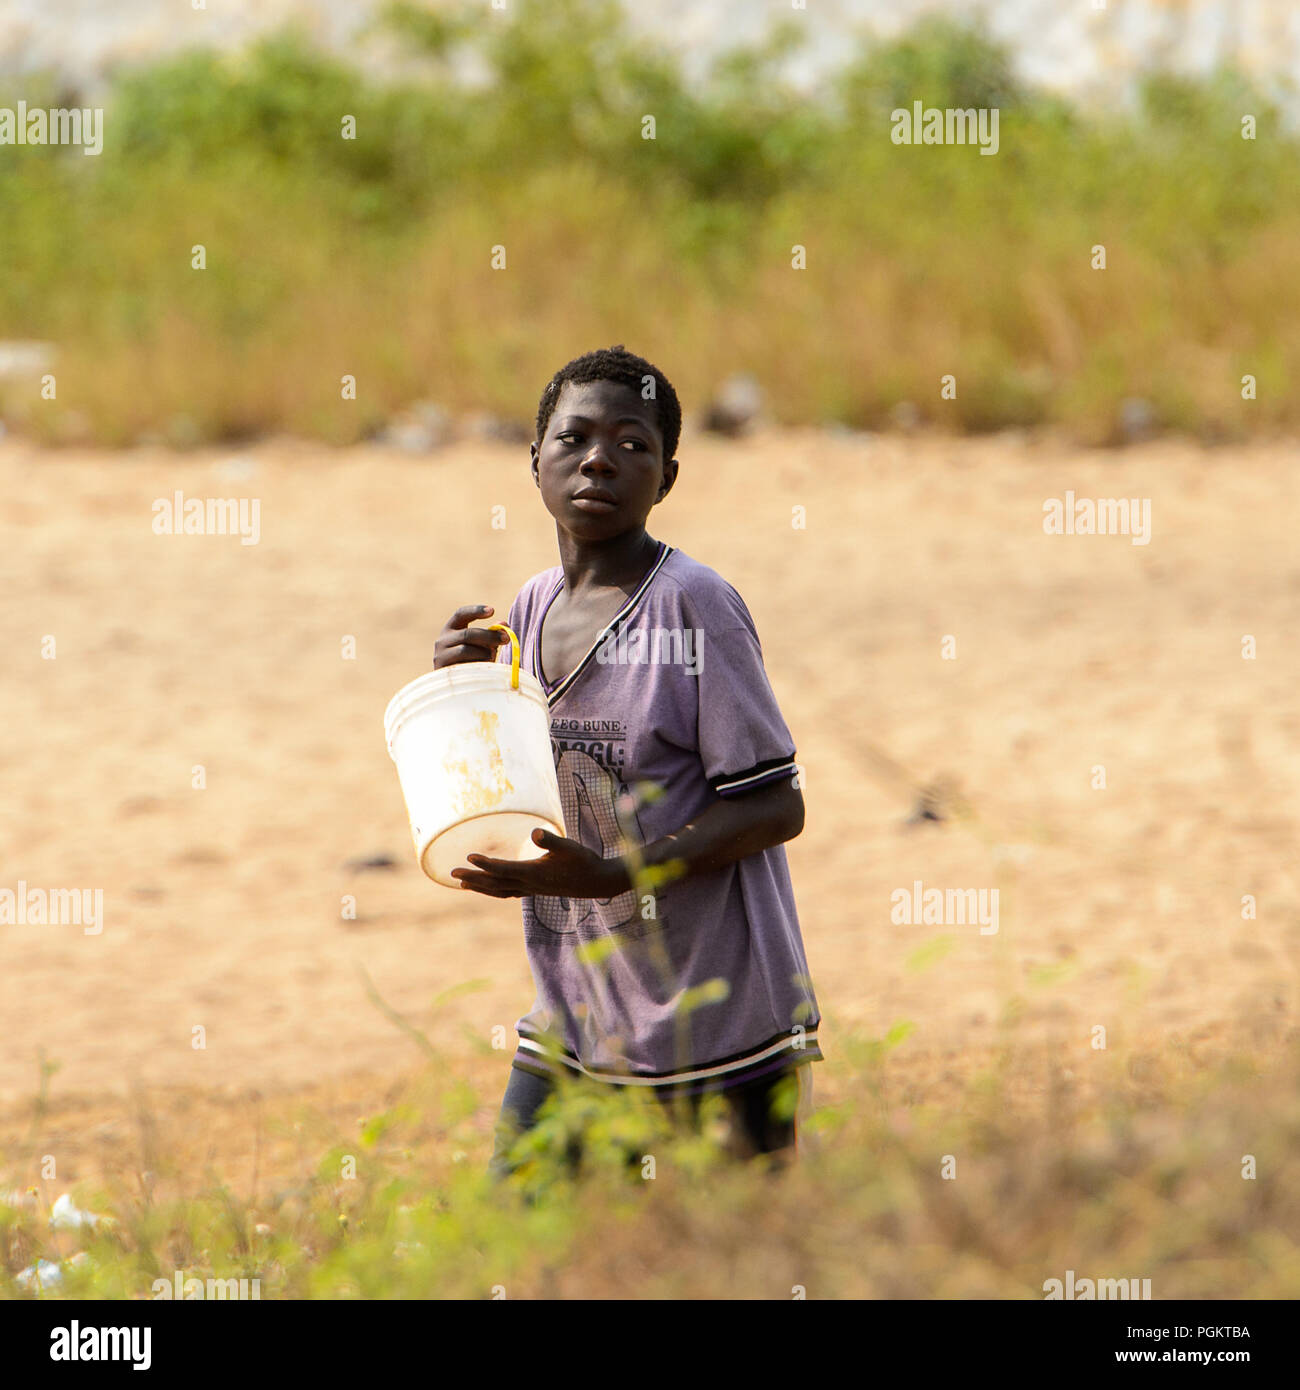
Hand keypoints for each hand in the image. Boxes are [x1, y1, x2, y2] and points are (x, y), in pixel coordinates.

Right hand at [433, 604, 507, 667]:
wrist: (455, 687)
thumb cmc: (472, 661)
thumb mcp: (482, 646)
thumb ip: (492, 634)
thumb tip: (505, 624)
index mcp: (451, 629)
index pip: (461, 614)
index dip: (476, 611)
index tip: (492, 611)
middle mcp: (442, 640)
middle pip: (467, 634)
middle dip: (489, 636)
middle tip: (506, 638)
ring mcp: (440, 656)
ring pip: (465, 650)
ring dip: (483, 653)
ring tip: (492, 658)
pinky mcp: (443, 671)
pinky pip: (463, 666)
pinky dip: (476, 666)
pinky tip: (484, 668)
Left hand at [451, 828, 631, 898]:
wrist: (596, 882)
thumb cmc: (583, 860)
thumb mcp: (569, 846)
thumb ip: (551, 840)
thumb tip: (534, 832)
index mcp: (534, 873)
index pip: (503, 869)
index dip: (485, 863)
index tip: (469, 856)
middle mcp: (529, 884)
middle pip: (495, 883)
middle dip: (474, 878)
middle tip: (453, 872)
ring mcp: (531, 889)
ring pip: (499, 890)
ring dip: (480, 887)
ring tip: (462, 882)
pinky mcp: (535, 890)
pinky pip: (508, 892)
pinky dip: (494, 889)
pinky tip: (489, 886)